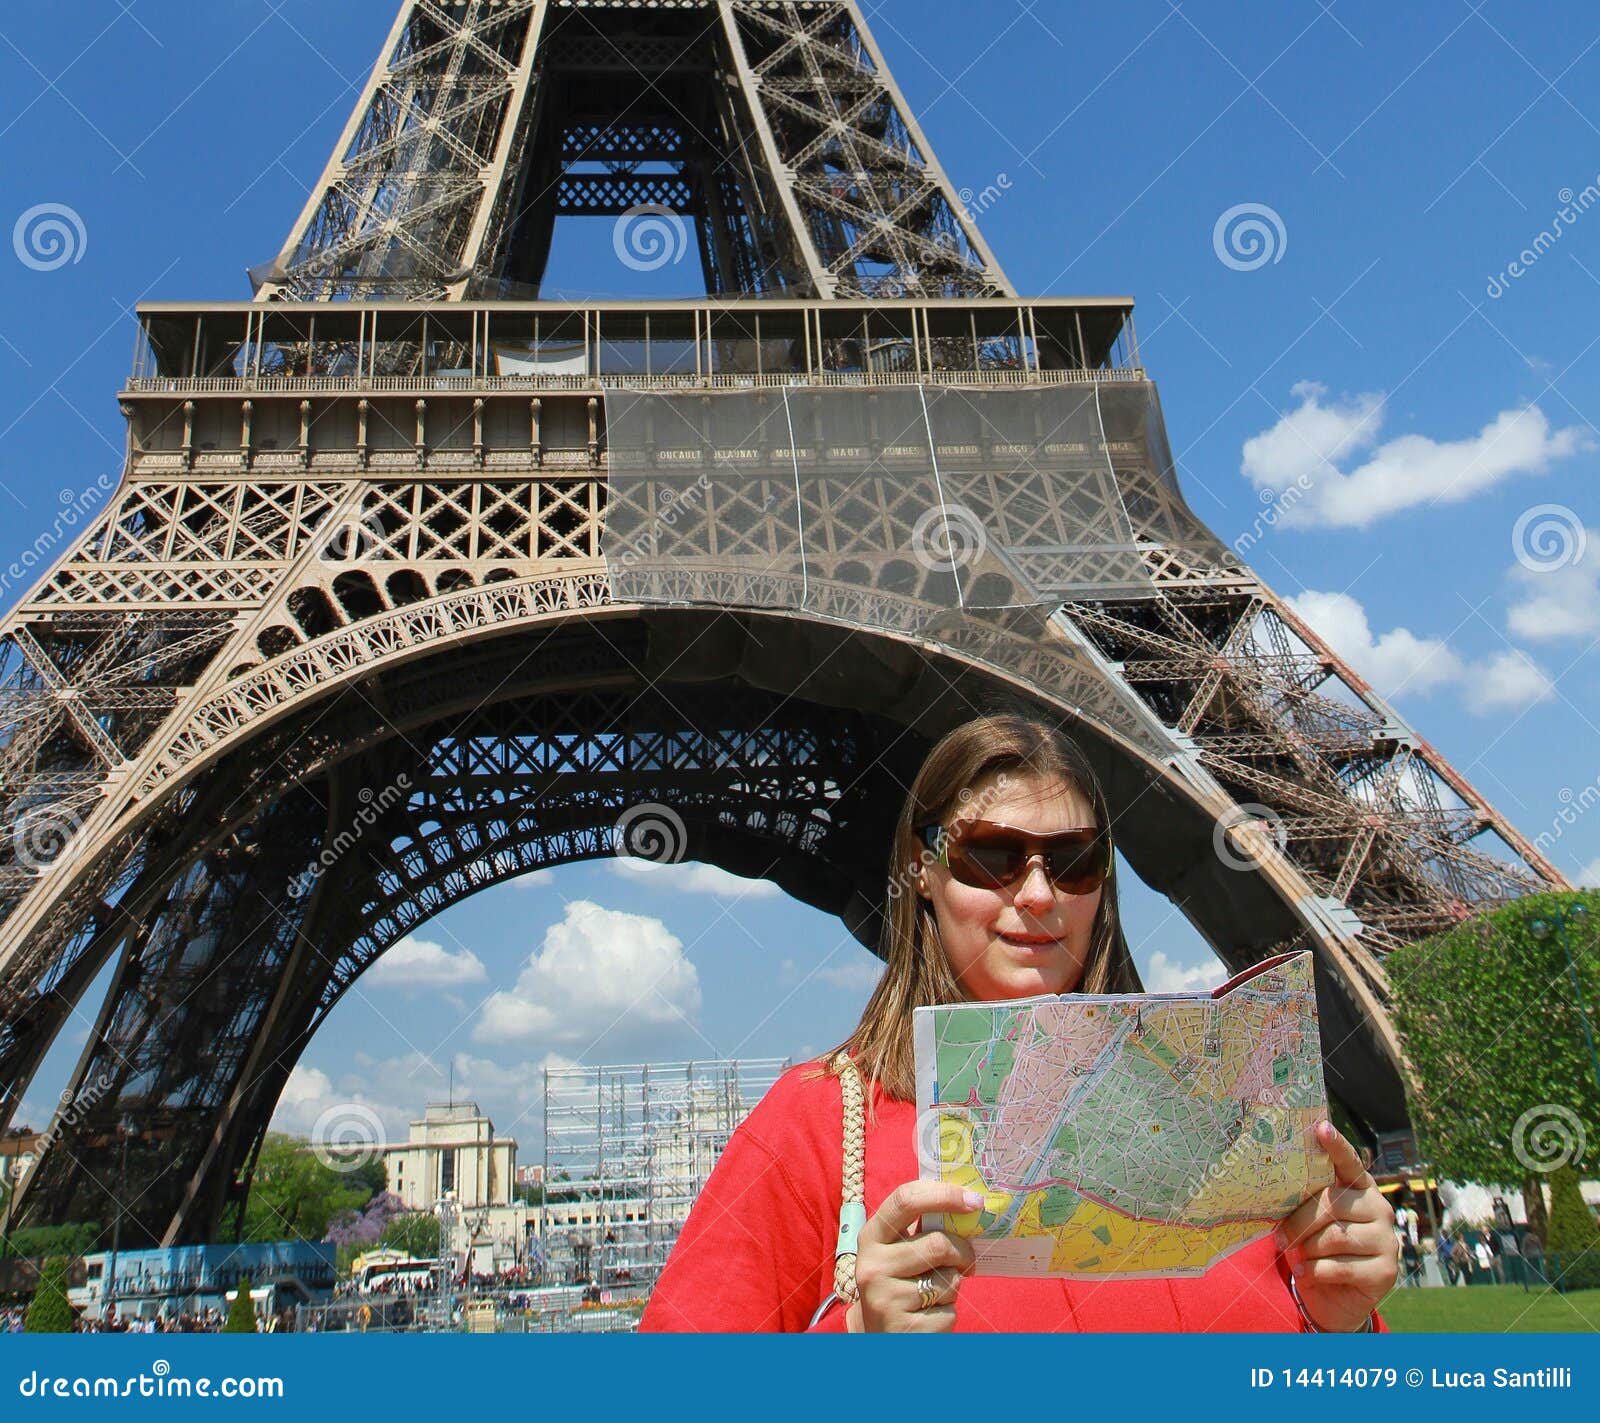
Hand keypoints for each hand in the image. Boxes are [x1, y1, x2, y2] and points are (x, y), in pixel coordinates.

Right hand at [847, 1181, 980, 1332]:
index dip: (944, 1194)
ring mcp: (885, 1300)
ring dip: (954, 1286)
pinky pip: (949, 1312)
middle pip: (938, 1244)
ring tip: (936, 1293)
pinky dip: (949, 1313)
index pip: (906, 1200)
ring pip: (948, 1281)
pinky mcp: (905, 1329)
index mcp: (871, 1237)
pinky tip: (930, 1316)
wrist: (879, 1337)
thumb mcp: (900, 1251)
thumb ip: (923, 1228)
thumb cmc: (900, 1282)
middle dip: (963, 1252)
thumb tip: (970, 1205)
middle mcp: (871, 1266)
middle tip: (968, 1261)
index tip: (974, 1201)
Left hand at [1276, 1120, 1397, 1331]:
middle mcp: (1378, 1208)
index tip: (1320, 1127)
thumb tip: (1272, 1186)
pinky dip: (1314, 1271)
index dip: (1335, 1146)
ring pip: (1334, 1237)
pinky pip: (1340, 1267)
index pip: (1348, 1162)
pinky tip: (1305, 1273)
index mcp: (1359, 1188)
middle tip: (1279, 1237)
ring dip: (1306, 1249)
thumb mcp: (1307, 1221)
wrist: (1334, 1297)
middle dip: (1298, 1222)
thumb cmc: (1315, 1248)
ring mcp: (1386, 1240)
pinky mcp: (1386, 1271)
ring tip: (1295, 1256)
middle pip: (1331, 1204)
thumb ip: (1303, 1202)